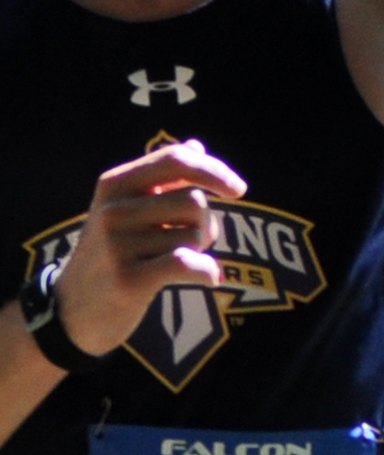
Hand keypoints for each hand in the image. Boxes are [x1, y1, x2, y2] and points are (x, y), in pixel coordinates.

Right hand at [55, 140, 247, 354]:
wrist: (73, 308)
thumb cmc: (113, 252)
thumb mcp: (127, 209)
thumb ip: (162, 178)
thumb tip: (197, 146)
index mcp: (114, 184)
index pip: (175, 160)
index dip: (214, 170)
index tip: (239, 189)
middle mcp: (113, 210)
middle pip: (194, 200)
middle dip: (206, 221)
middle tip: (192, 240)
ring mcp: (118, 245)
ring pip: (194, 234)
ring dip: (200, 249)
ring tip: (177, 258)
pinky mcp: (129, 279)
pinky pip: (188, 262)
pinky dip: (207, 271)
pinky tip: (209, 277)